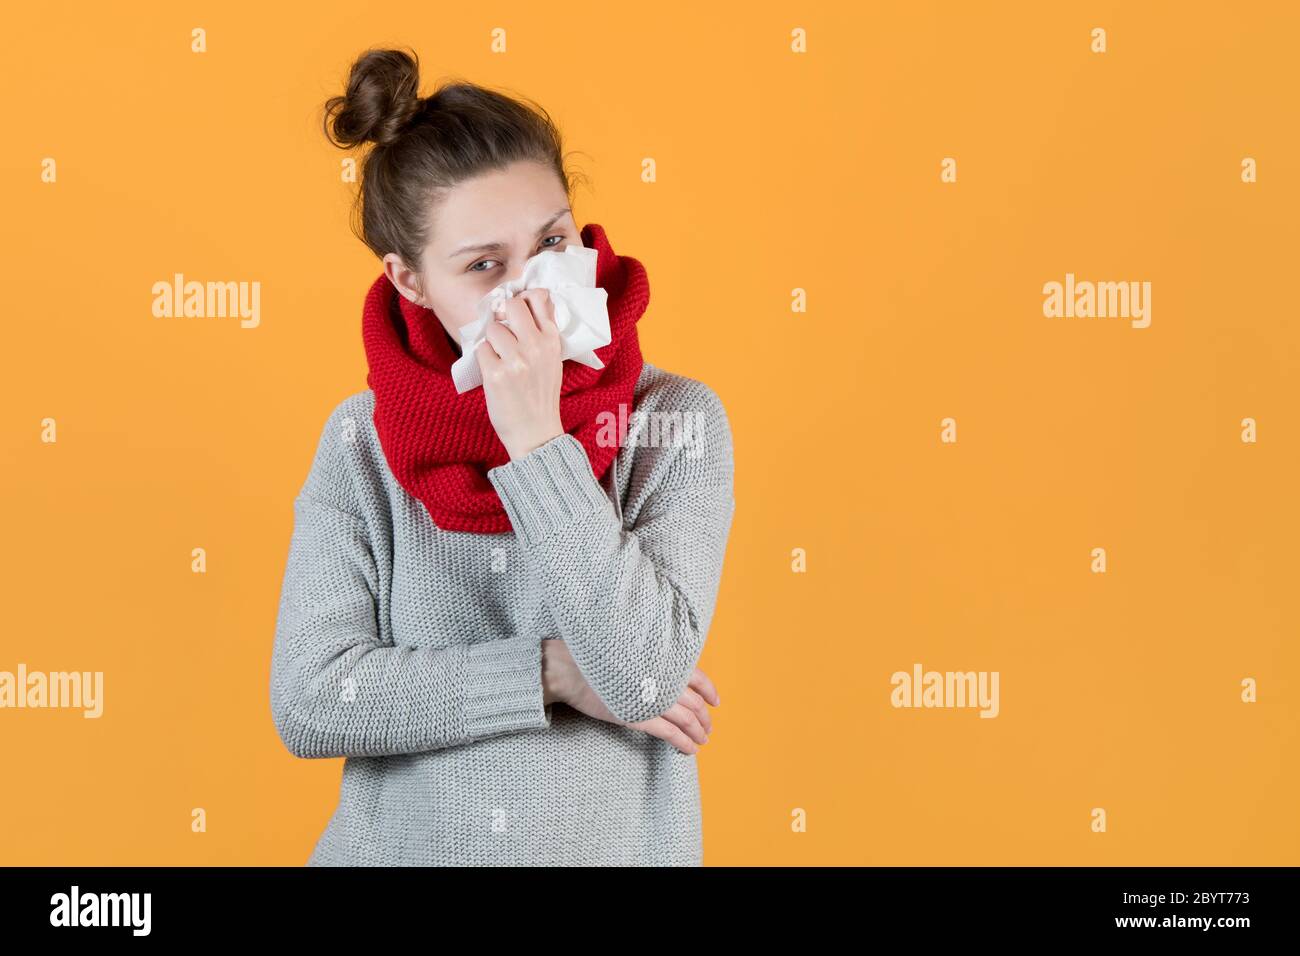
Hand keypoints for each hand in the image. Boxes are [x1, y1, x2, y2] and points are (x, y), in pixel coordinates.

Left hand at [477, 288, 564, 459]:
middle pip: (511, 305)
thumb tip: (532, 301)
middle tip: (502, 330)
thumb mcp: (552, 361)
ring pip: (493, 329)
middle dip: (502, 315)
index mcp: (552, 341)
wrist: (536, 433)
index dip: (523, 298)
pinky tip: (493, 372)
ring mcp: (515, 360)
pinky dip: (484, 359)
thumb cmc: (541, 397)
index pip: (539, 298)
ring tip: (499, 358)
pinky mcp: (495, 374)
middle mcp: (536, 346)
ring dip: (491, 341)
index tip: (516, 309)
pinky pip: (481, 350)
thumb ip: (543, 333)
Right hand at [541, 638, 720, 754]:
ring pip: (686, 719)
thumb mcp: (632, 655)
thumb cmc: (596, 659)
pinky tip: (689, 750)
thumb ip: (653, 663)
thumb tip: (667, 674)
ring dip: (698, 732)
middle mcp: (661, 678)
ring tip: (702, 741)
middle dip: (705, 717)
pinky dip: (683, 743)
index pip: (698, 677)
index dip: (710, 691)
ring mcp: (652, 698)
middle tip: (708, 727)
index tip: (715, 702)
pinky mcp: (639, 717)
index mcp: (662, 661)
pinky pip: (670, 733)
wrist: (570, 668)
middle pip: (695, 702)